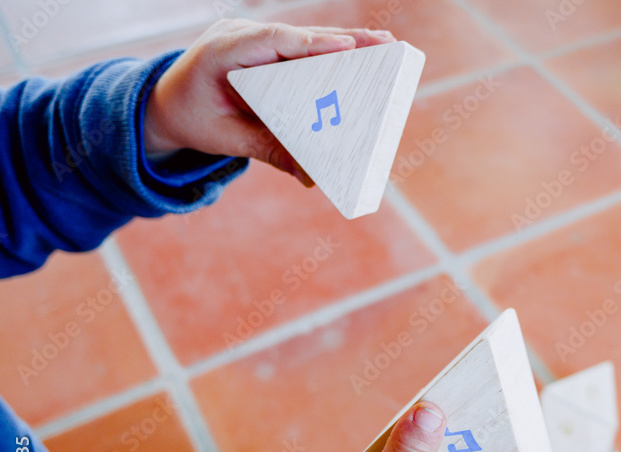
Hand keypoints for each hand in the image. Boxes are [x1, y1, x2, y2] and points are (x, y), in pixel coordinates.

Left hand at [143, 19, 395, 184]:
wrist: (163, 104)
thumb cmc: (192, 121)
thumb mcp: (226, 140)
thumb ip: (268, 150)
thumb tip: (309, 176)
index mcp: (222, 51)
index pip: (273, 41)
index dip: (311, 43)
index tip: (346, 46)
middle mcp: (240, 35)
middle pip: (299, 35)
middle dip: (344, 39)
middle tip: (385, 43)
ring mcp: (254, 37)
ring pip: (305, 38)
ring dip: (345, 42)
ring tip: (385, 46)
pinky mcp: (266, 48)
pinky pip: (301, 48)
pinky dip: (330, 52)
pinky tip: (362, 55)